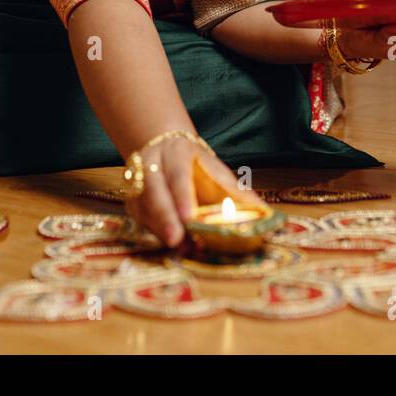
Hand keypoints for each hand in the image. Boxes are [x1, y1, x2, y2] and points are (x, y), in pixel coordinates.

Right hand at [124, 136, 265, 247]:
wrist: (165, 148)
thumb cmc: (197, 165)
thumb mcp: (217, 171)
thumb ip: (236, 191)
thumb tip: (264, 212)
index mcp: (177, 152)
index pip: (178, 174)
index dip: (182, 196)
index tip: (189, 218)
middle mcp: (152, 162)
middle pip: (154, 189)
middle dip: (165, 217)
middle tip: (177, 240)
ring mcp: (137, 179)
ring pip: (142, 205)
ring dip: (158, 228)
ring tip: (177, 247)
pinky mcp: (131, 198)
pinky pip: (138, 217)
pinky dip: (152, 231)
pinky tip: (168, 242)